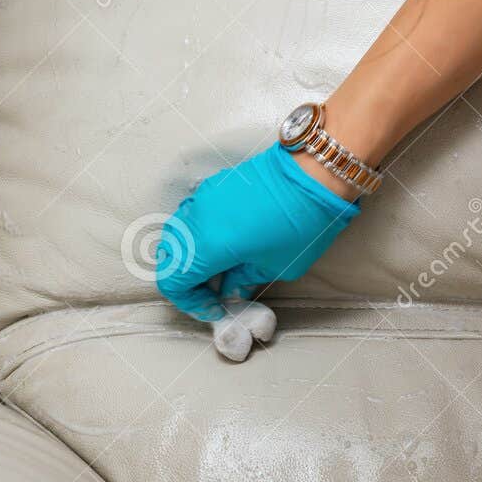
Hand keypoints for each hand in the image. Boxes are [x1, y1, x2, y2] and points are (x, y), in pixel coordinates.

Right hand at [155, 144, 360, 359]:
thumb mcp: (275, 267)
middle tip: (214, 291)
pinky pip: (192, 216)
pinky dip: (199, 236)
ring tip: (221, 269)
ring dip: (191, 257)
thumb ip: (243, 281)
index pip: (172, 281)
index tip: (214, 307)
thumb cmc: (300, 224)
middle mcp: (196, 220)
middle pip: (169, 258)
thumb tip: (230, 290)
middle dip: (187, 280)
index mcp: (207, 246)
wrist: (312, 174)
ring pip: (177, 235)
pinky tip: (225, 244)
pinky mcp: (212, 186)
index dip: (190, 301)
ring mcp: (201, 199)